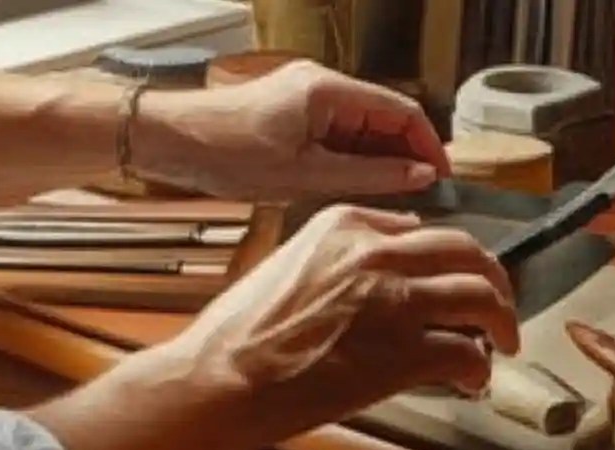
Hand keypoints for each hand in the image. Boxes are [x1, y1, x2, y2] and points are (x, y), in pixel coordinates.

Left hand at [131, 60, 450, 199]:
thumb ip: (370, 176)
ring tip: (393, 198)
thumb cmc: (225, 154)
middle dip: (410, 155)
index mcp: (329, 91)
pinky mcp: (296, 111)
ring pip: (366, 128)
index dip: (430, 146)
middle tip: (423, 195)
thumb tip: (419, 177)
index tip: (444, 178)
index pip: (403, 112)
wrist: (169, 142)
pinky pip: (341, 132)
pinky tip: (360, 187)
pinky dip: (358, 158)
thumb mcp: (307, 176)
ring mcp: (309, 97)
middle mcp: (323, 85)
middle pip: (388, 118)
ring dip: (384, 160)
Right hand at [170, 204, 518, 445]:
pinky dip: (480, 370)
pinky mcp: (403, 353)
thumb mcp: (292, 260)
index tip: (461, 279)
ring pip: (482, 297)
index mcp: (347, 224)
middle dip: (496, 282)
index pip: (427, 231)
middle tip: (501, 307)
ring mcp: (395, 301)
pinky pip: (467, 354)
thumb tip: (395, 247)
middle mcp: (378, 253)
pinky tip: (473, 382)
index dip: (455, 259)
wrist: (221, 376)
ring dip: (502, 323)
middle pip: (469, 253)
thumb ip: (344, 250)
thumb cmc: (242, 331)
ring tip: (503, 343)